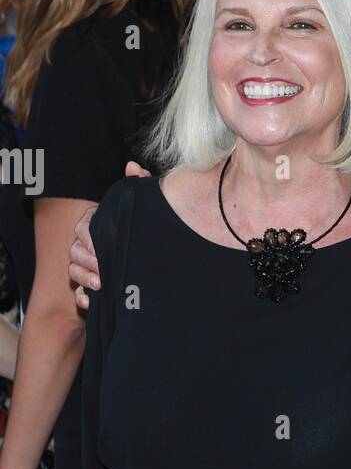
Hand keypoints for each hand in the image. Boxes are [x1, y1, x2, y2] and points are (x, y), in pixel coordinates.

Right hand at [70, 162, 149, 309]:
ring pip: (74, 271)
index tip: (99, 247)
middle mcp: (88, 246)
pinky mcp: (91, 287)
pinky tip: (92, 301)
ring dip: (84, 278)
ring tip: (100, 284)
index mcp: (96, 225)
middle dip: (86, 261)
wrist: (159, 266)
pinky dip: (83, 298)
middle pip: (75, 250)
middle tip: (102, 268)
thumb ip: (137, 186)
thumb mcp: (143, 210)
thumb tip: (132, 166)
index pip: (83, 227)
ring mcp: (88, 267)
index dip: (89, 237)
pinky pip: (79, 293)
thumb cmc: (144, 230)